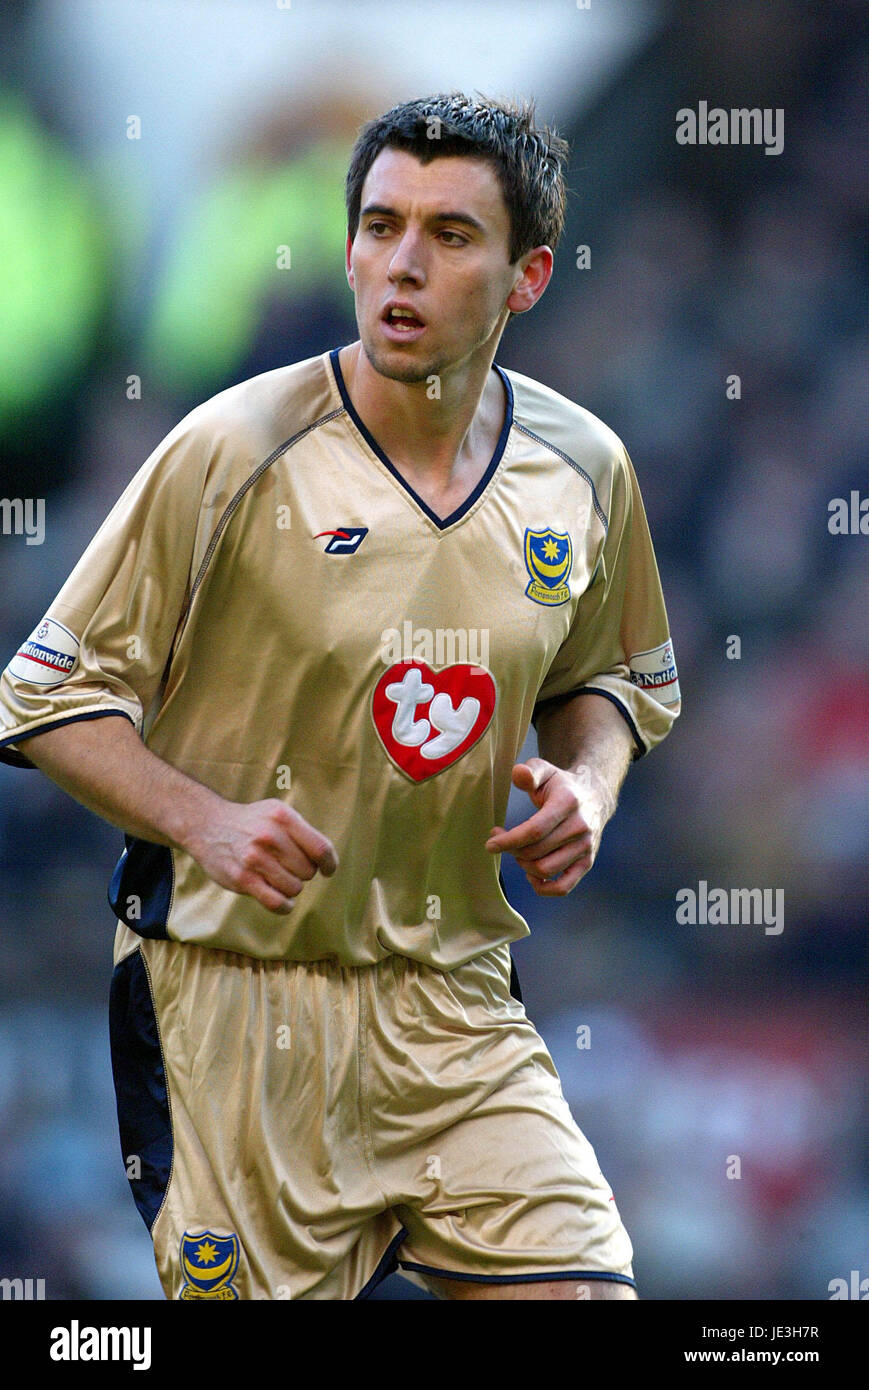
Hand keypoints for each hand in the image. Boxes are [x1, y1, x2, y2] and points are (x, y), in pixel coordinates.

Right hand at [185, 798, 337, 913]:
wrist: (208, 825)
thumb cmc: (252, 822)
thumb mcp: (277, 813)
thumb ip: (302, 832)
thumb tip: (327, 860)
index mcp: (283, 817)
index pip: (321, 849)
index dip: (329, 864)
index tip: (327, 870)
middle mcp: (269, 836)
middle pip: (308, 871)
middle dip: (302, 872)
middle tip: (286, 865)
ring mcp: (255, 858)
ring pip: (294, 888)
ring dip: (290, 887)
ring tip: (277, 876)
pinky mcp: (243, 878)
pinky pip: (277, 902)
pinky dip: (285, 905)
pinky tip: (282, 900)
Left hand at [484, 757, 605, 896]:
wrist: (594, 797)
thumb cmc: (561, 785)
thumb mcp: (545, 771)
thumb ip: (530, 772)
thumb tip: (518, 774)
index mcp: (568, 803)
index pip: (535, 830)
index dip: (509, 841)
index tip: (490, 843)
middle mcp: (580, 828)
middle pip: (536, 851)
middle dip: (512, 849)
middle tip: (499, 840)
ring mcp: (586, 848)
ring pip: (546, 869)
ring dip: (523, 865)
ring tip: (517, 852)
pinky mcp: (587, 863)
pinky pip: (563, 887)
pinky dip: (543, 887)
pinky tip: (531, 874)